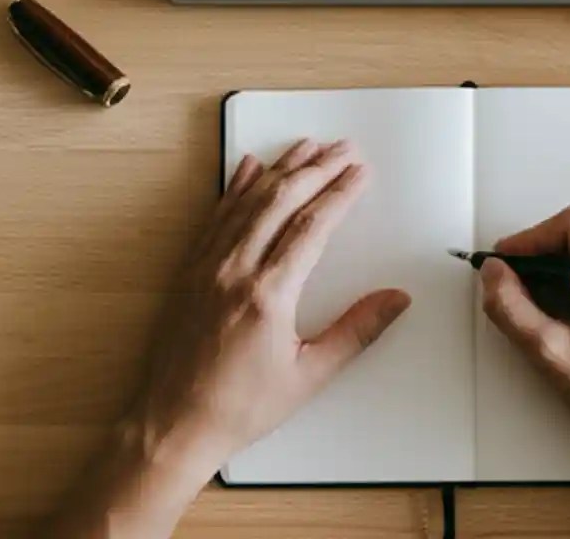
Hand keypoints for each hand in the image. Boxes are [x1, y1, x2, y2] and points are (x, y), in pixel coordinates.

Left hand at [130, 138, 411, 473]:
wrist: (173, 423)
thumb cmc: (238, 407)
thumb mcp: (310, 375)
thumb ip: (356, 331)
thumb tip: (396, 299)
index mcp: (268, 294)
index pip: (312, 226)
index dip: (340, 193)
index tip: (359, 172)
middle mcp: (234, 270)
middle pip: (281, 201)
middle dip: (317, 168)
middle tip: (344, 149)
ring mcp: (207, 267)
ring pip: (248, 201)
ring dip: (281, 169)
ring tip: (306, 146)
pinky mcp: (190, 272)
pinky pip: (216, 216)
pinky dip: (235, 188)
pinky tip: (248, 168)